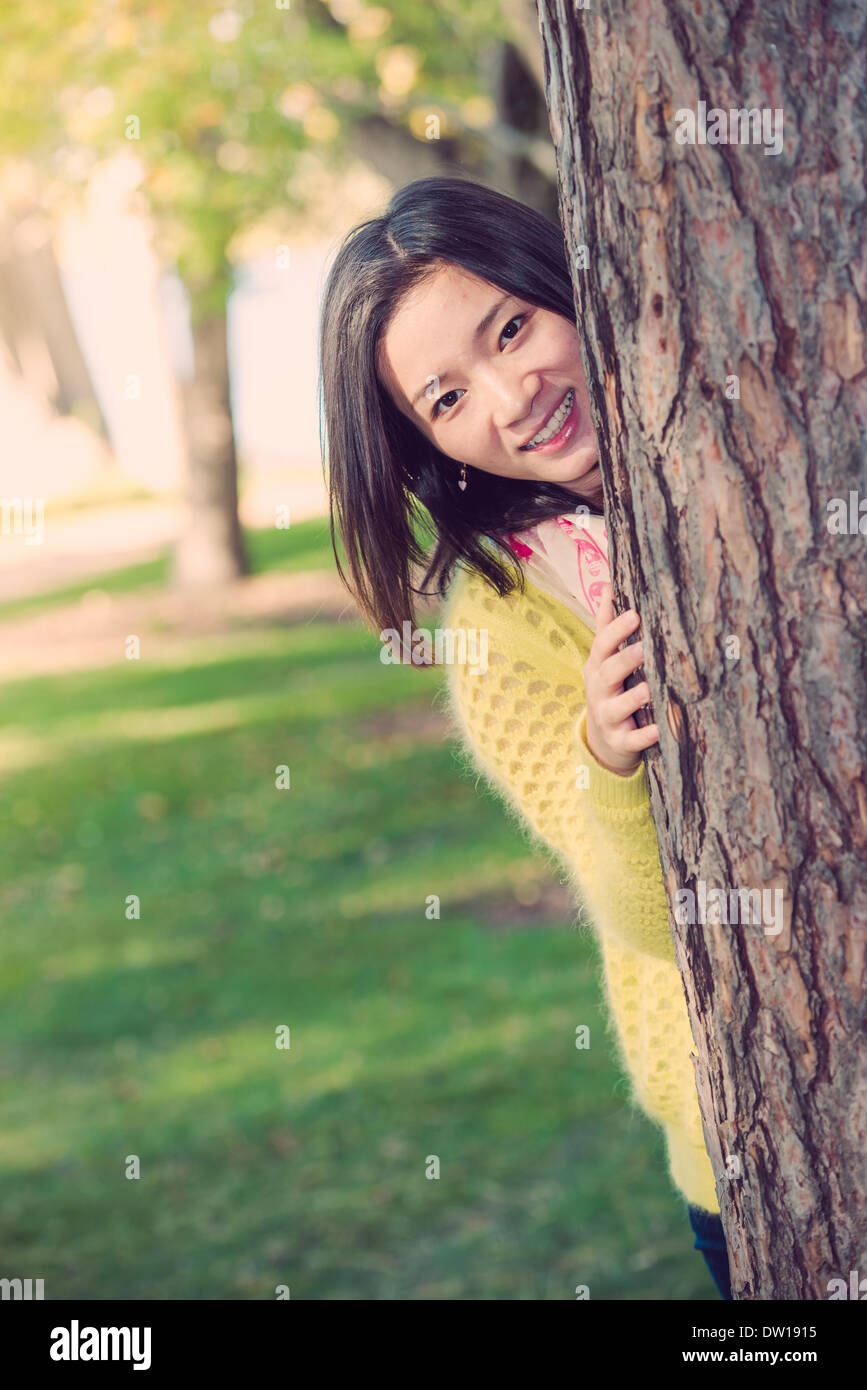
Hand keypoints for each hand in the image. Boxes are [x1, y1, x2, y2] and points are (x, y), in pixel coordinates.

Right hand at [583, 582, 658, 774]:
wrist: (604, 741)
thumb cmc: (611, 689)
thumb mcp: (603, 660)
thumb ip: (606, 626)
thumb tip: (606, 586)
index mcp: (597, 667)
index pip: (602, 645)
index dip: (617, 630)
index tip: (635, 614)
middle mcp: (599, 691)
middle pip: (609, 673)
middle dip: (625, 660)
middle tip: (645, 648)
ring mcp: (608, 717)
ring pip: (618, 707)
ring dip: (633, 698)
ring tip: (649, 689)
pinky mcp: (620, 742)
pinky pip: (632, 740)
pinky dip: (645, 736)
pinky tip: (660, 730)